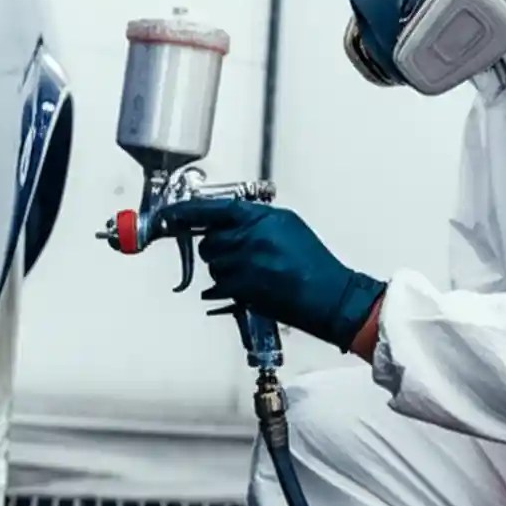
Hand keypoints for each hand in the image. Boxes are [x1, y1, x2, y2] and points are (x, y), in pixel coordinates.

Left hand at [156, 199, 385, 352]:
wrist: (332, 296)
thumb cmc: (316, 267)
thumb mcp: (288, 229)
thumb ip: (256, 222)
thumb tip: (226, 224)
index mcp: (266, 217)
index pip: (217, 208)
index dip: (190, 211)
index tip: (173, 213)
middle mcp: (254, 235)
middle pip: (210, 240)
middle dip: (216, 251)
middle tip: (235, 259)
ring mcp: (248, 261)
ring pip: (213, 265)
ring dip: (224, 272)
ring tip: (250, 276)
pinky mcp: (245, 286)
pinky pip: (220, 286)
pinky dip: (227, 289)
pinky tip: (247, 289)